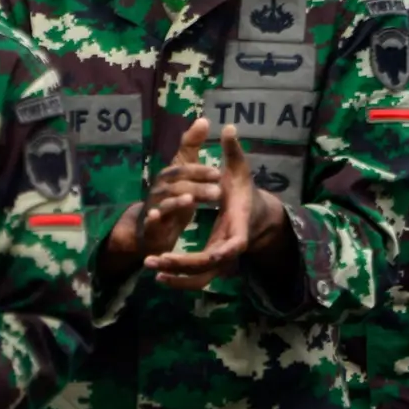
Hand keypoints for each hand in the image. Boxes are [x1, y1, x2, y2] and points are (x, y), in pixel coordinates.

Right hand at [102, 119, 216, 275]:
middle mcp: (159, 188)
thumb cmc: (173, 193)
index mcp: (169, 175)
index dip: (199, 170)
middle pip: (177, 185)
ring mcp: (154, 206)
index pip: (183, 169)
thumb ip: (191, 146)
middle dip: (196, 187)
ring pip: (166, 202)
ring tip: (192, 201)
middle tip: (218, 192)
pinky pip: (149, 221)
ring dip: (178, 202)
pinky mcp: (150, 225)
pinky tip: (155, 217)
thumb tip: (204, 119)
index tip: (218, 173)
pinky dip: (151, 218)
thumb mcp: (183, 169)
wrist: (153, 225)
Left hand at [146, 126, 287, 289]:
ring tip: (150, 266)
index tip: (187, 254)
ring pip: (201, 279)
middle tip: (154, 260)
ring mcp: (223, 260)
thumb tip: (228, 127)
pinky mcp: (213, 265)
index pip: (231, 249)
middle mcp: (231, 249)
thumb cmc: (245, 191)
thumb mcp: (240, 170)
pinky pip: (197, 279)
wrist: (257, 216)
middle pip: (209, 268)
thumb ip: (233, 151)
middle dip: (181, 266)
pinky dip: (180, 281)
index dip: (212, 255)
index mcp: (239, 228)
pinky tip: (159, 276)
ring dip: (176, 279)